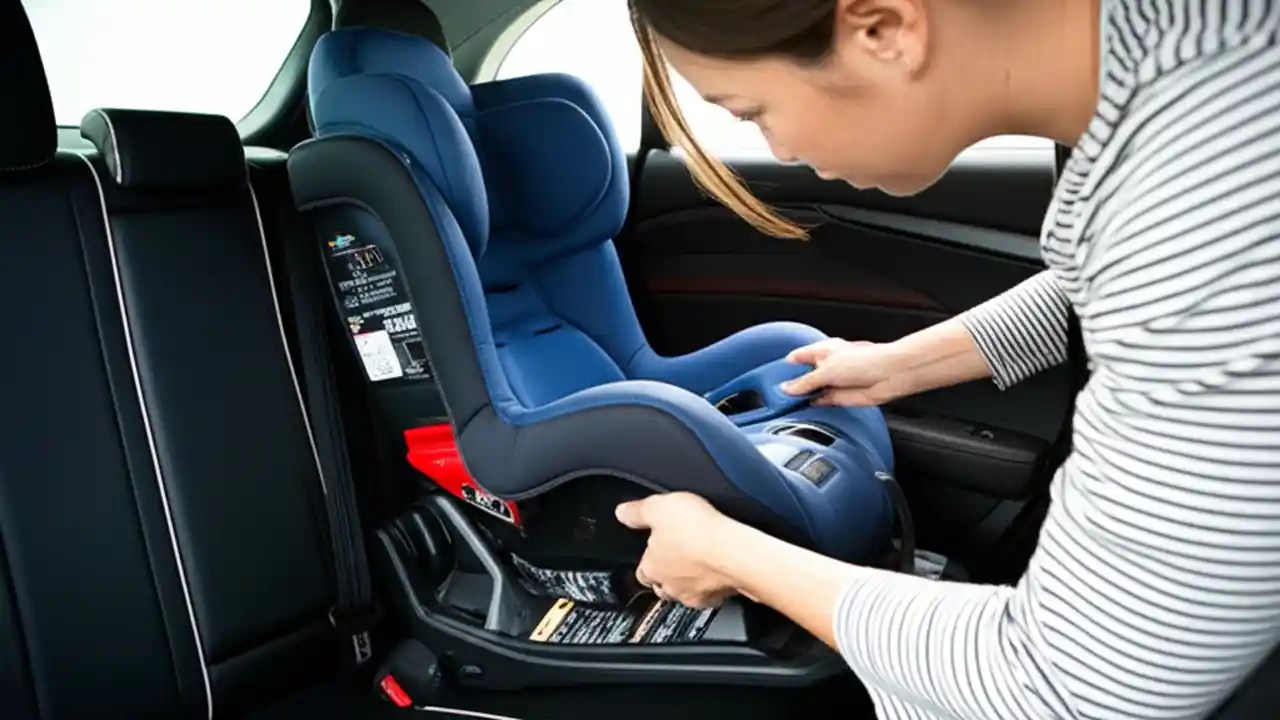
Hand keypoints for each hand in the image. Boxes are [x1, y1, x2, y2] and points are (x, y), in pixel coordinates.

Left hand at [615, 493, 741, 607]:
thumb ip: (637, 512)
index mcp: (651, 567)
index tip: (654, 549)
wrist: (736, 552)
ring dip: (690, 581)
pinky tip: (721, 570)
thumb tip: (622, 512)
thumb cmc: (699, 531)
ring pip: (687, 592)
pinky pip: (713, 595)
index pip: (641, 571)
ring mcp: (696, 594)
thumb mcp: (658, 507)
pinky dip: (714, 585)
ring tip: (700, 563)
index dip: (648, 559)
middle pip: (663, 586)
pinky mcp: (720, 597)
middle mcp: (671, 586)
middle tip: (678, 557)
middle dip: (668, 574)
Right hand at [780, 338, 902, 405]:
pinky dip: (814, 405)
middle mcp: (828, 365)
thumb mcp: (826, 370)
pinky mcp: (840, 397)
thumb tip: (788, 389)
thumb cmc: (865, 362)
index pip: (798, 356)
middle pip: (804, 375)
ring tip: (787, 404)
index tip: (770, 376)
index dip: (785, 365)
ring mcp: (834, 382)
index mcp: (822, 351)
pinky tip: (804, 409)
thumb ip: (805, 382)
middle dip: (792, 383)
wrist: (888, 376)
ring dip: (804, 397)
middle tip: (776, 393)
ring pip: (812, 390)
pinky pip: (822, 402)